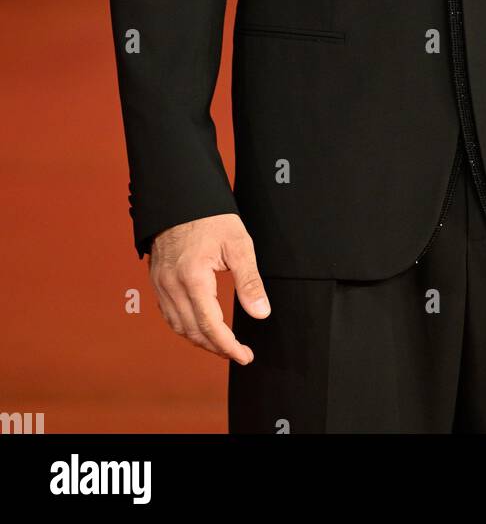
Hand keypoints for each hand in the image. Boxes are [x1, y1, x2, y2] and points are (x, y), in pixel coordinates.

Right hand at [148, 214, 269, 363]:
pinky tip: (199, 326)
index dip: (229, 346)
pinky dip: (185, 326)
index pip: (210, 326)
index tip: (245, 355)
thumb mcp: (238, 244)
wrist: (180, 197)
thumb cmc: (210, 217)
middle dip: (216, 348)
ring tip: (222, 344)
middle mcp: (172, 285)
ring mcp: (161, 284)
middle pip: (193, 331)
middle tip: (238, 352)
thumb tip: (261, 313)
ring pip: (178, 326)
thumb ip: (249, 281)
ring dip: (200, 340)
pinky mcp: (157, 280)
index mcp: (193, 278)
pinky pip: (169, 314)